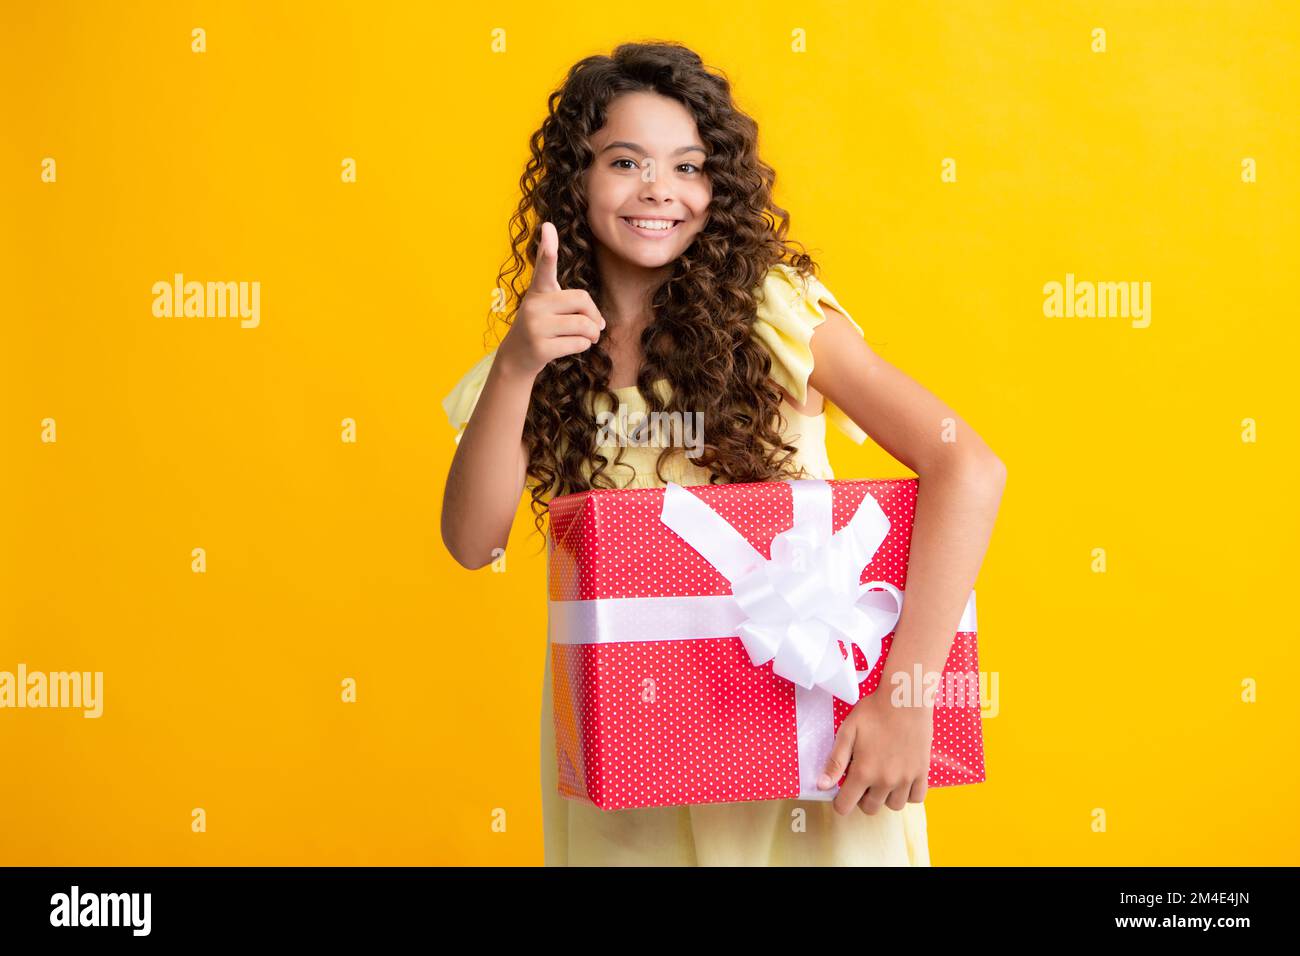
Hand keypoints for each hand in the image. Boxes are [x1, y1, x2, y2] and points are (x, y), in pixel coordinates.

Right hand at [497, 221, 605, 380]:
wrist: (517, 356)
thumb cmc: (541, 325)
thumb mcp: (546, 300)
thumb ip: (564, 288)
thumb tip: (580, 284)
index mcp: (539, 290)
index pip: (545, 265)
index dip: (549, 248)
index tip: (548, 227)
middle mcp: (533, 305)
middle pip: (582, 300)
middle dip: (594, 316)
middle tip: (595, 326)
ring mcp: (535, 326)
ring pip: (584, 325)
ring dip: (592, 334)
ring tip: (586, 337)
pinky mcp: (540, 347)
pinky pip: (579, 343)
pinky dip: (583, 346)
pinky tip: (572, 346)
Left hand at [816, 682, 933, 815]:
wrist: (906, 700)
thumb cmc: (874, 712)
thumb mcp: (848, 732)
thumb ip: (835, 761)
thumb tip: (822, 786)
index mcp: (864, 772)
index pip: (846, 806)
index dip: (840, 802)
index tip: (841, 793)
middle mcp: (885, 781)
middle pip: (870, 808)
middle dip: (862, 799)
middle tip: (862, 780)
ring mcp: (906, 778)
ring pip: (894, 806)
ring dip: (885, 797)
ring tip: (882, 779)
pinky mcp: (922, 772)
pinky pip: (916, 797)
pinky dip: (907, 793)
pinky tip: (901, 779)